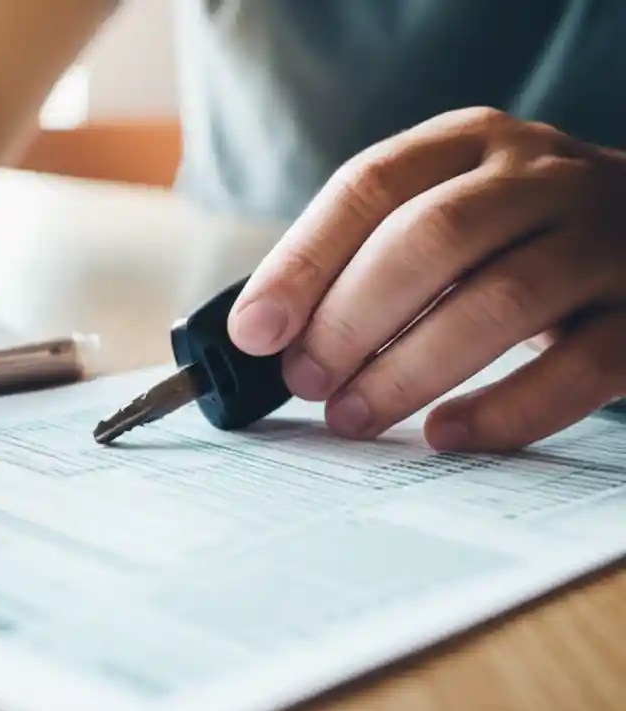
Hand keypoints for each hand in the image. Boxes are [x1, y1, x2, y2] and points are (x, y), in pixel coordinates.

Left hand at [228, 107, 625, 451]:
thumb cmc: (516, 237)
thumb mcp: (448, 211)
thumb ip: (367, 254)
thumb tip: (265, 333)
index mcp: (471, 141)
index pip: (370, 184)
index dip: (303, 260)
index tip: (256, 331)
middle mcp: (541, 177)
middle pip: (432, 238)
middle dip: (350, 318)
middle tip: (305, 381)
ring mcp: (603, 242)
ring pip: (500, 302)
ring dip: (409, 369)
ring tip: (352, 415)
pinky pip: (578, 369)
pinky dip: (503, 410)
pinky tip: (445, 433)